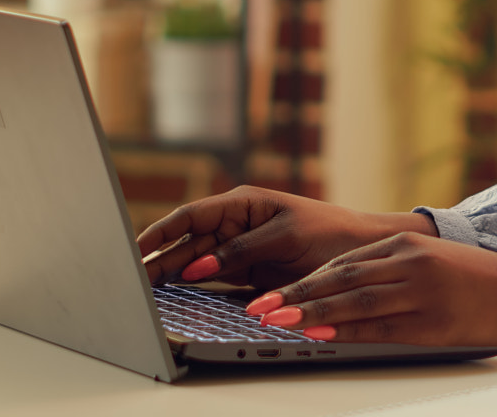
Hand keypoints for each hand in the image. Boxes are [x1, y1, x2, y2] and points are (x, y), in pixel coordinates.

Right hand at [135, 185, 435, 290]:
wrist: (363, 251)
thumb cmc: (330, 233)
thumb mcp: (284, 238)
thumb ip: (240, 251)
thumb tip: (197, 266)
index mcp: (243, 204)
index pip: (191, 216)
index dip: (161, 230)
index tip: (136, 245)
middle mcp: (236, 223)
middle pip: (187, 240)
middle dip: (159, 256)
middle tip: (133, 277)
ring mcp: (241, 247)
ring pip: (196, 260)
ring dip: (172, 272)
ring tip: (146, 288)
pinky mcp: (249, 270)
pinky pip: (214, 276)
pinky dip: (195, 284)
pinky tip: (177, 293)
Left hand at [242, 233, 496, 347]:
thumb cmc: (477, 281)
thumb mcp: (430, 261)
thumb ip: (390, 268)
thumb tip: (338, 290)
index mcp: (406, 244)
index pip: (342, 262)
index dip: (303, 279)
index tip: (270, 293)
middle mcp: (409, 262)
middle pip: (340, 279)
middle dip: (295, 295)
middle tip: (258, 309)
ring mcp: (420, 290)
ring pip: (354, 302)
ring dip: (311, 313)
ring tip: (278, 323)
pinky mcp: (432, 320)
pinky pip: (380, 327)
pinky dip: (346, 331)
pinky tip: (321, 335)